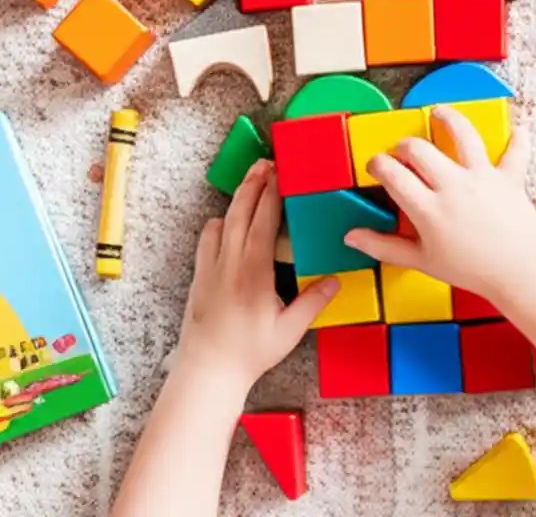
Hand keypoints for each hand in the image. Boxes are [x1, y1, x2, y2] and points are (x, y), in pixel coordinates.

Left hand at [172, 160, 336, 393]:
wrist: (207, 371)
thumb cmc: (249, 354)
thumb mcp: (289, 331)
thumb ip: (313, 302)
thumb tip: (336, 280)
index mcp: (253, 273)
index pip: (263, 222)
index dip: (272, 195)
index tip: (280, 174)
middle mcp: (229, 264)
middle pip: (240, 212)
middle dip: (252, 184)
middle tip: (264, 163)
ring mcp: (210, 269)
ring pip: (221, 222)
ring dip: (237, 201)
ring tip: (251, 184)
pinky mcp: (199, 277)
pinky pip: (207, 240)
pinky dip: (219, 224)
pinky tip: (228, 223)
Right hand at [344, 106, 535, 298]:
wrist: (519, 272)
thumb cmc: (470, 270)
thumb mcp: (421, 261)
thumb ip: (384, 246)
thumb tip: (351, 237)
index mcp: (428, 208)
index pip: (392, 174)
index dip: (378, 164)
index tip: (376, 165)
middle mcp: (452, 185)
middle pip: (419, 149)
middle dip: (404, 145)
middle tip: (402, 151)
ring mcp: (481, 177)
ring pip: (462, 134)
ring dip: (448, 119)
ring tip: (438, 113)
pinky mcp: (508, 177)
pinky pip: (514, 150)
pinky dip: (517, 138)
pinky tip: (517, 128)